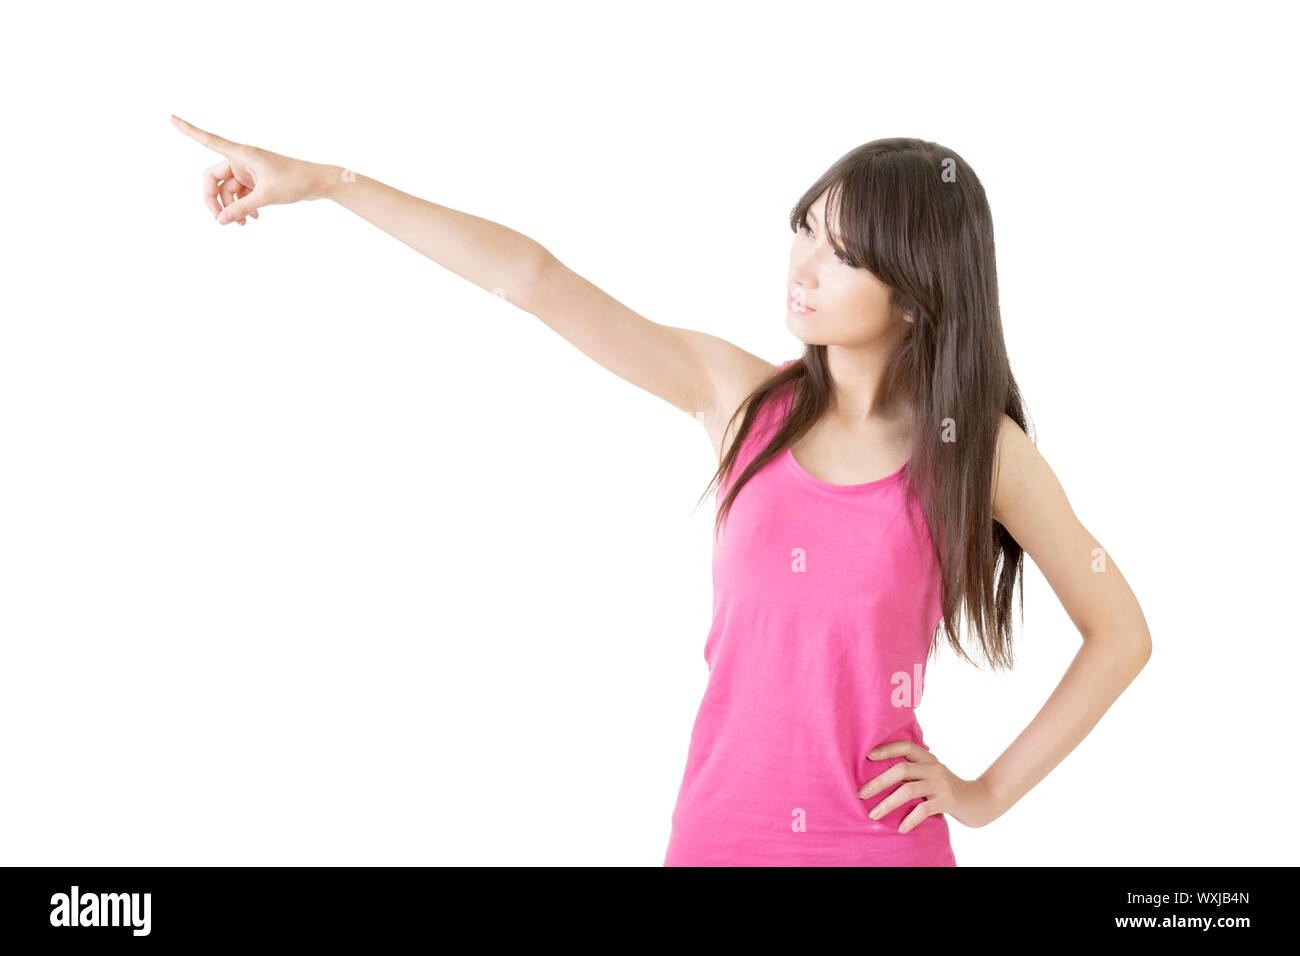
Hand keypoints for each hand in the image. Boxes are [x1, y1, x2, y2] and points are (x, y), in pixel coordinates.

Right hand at [170, 114, 335, 225]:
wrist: (319, 182)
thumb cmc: (295, 182)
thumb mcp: (266, 197)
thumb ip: (241, 208)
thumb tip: (221, 220)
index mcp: (242, 154)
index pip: (208, 140)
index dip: (188, 130)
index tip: (170, 117)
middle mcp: (242, 159)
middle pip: (214, 178)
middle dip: (214, 200)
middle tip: (220, 220)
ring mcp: (249, 170)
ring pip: (228, 190)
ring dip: (231, 207)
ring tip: (242, 224)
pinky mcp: (257, 179)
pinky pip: (241, 193)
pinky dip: (243, 205)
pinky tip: (252, 218)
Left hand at [857, 740, 1003, 832]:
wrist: (981, 801)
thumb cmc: (948, 789)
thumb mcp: (932, 774)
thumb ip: (915, 771)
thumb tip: (880, 775)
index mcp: (928, 759)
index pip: (905, 746)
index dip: (886, 749)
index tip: (867, 756)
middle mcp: (934, 768)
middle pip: (901, 770)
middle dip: (878, 782)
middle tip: (861, 794)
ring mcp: (941, 784)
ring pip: (908, 790)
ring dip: (887, 803)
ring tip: (873, 815)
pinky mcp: (948, 801)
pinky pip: (924, 809)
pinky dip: (910, 819)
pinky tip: (901, 828)